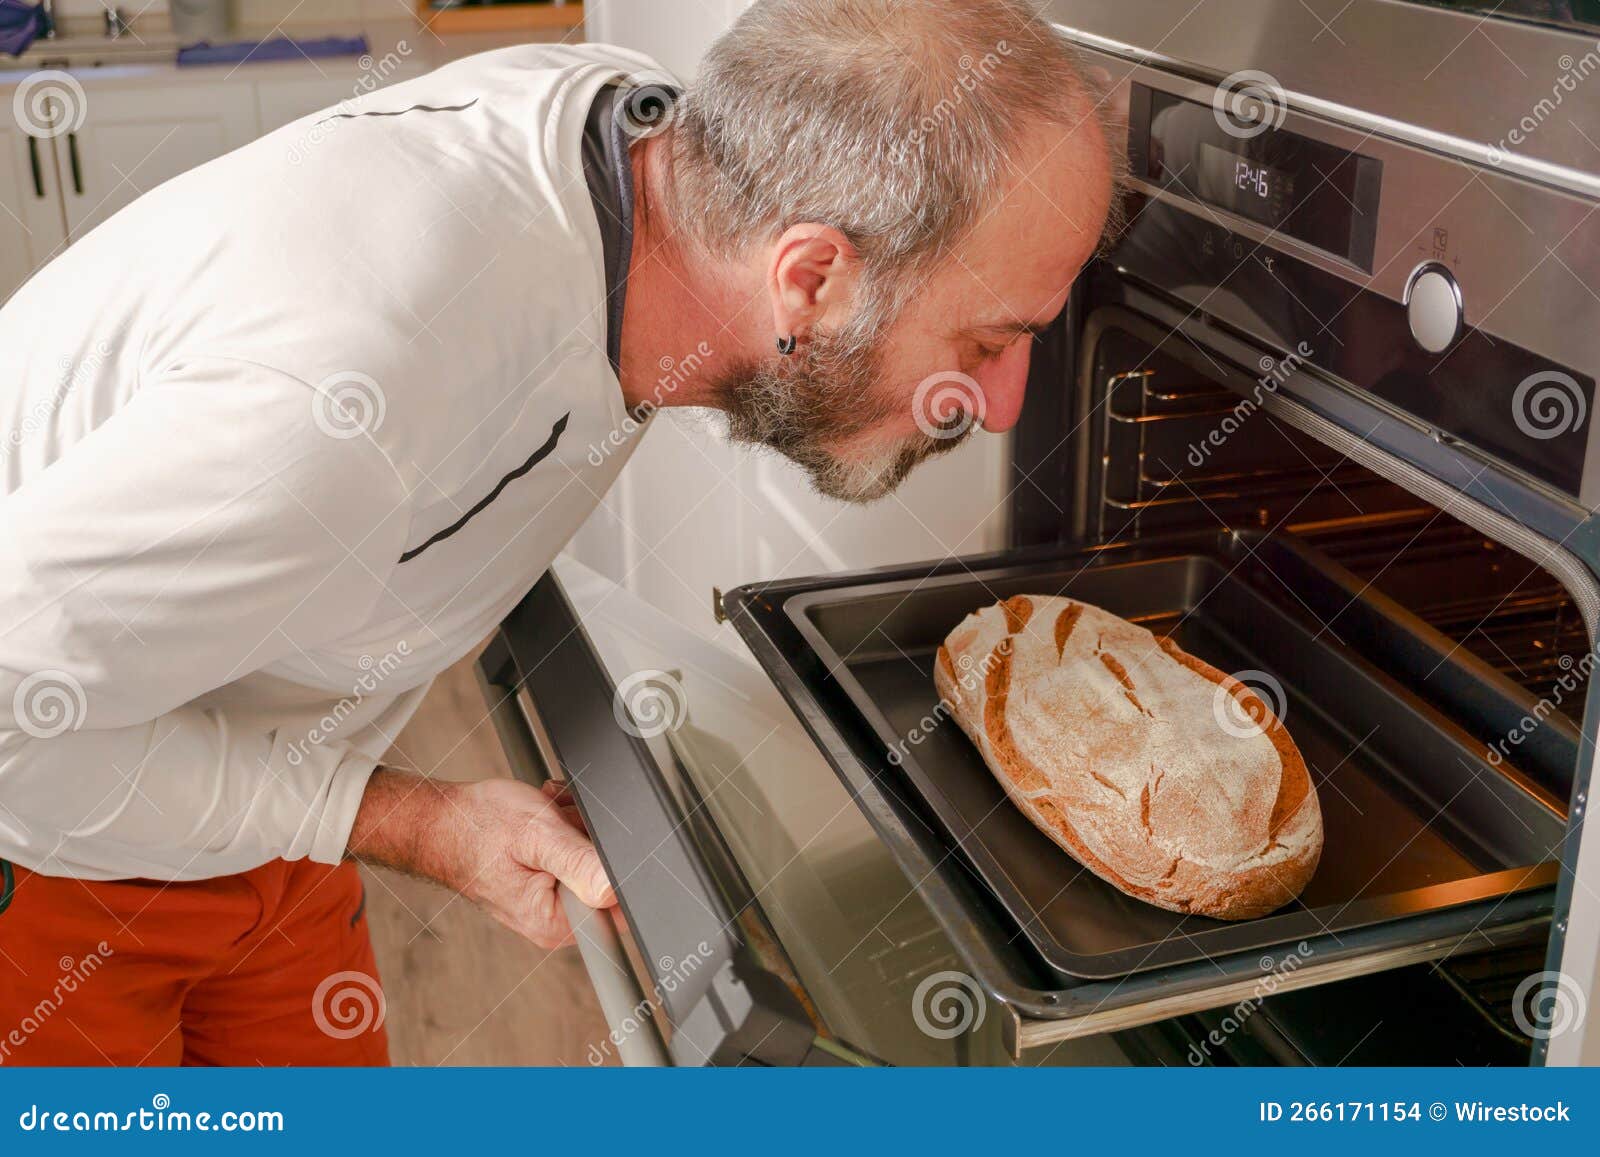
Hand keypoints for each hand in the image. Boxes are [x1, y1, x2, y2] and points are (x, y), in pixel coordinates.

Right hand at [349, 769, 615, 947]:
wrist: (440, 820)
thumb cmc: (475, 827)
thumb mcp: (536, 835)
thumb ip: (579, 862)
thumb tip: (615, 888)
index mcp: (554, 921)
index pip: (618, 905)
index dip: (615, 862)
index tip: (585, 837)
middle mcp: (554, 920)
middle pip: (608, 877)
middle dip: (590, 838)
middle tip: (558, 821)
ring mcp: (550, 903)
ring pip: (593, 859)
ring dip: (577, 827)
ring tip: (547, 815)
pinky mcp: (547, 885)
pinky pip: (575, 855)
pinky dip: (565, 828)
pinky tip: (546, 818)